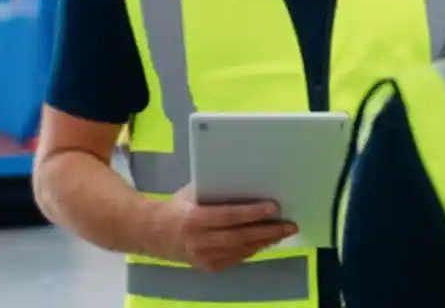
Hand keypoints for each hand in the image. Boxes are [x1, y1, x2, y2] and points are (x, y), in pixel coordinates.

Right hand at [162, 184, 298, 272]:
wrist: (155, 235)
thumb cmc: (178, 207)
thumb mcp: (192, 193)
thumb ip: (215, 190)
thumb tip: (247, 179)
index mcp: (194, 219)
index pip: (228, 216)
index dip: (252, 213)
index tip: (273, 207)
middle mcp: (200, 242)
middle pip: (240, 237)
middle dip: (268, 231)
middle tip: (289, 224)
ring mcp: (205, 258)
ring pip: (242, 250)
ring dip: (266, 241)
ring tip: (284, 231)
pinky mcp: (210, 267)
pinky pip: (238, 257)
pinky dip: (254, 248)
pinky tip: (267, 239)